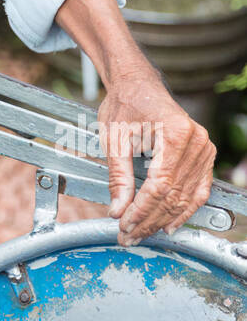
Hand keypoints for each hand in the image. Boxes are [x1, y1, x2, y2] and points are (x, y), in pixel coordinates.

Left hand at [97, 66, 214, 246]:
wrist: (138, 85)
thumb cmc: (124, 105)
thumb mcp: (114, 139)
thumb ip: (117, 177)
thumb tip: (117, 211)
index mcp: (174, 134)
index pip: (159, 186)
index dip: (142, 211)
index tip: (124, 226)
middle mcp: (196, 141)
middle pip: (173, 195)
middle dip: (149, 220)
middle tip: (129, 236)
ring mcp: (204, 148)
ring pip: (186, 197)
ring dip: (163, 219)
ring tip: (142, 234)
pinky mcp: (205, 154)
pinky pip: (199, 189)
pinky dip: (185, 209)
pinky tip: (169, 224)